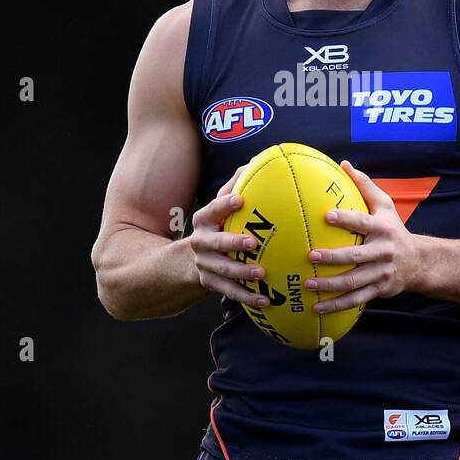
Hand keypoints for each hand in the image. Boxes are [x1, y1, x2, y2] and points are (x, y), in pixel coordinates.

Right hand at [189, 165, 269, 308]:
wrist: (193, 260)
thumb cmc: (218, 225)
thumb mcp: (221, 207)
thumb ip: (236, 185)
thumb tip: (257, 160)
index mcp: (204, 219)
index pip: (212, 210)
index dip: (223, 204)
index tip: (239, 199)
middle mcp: (200, 242)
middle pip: (215, 243)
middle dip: (232, 243)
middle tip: (253, 242)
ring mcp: (204, 265)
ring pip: (222, 270)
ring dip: (242, 273)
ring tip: (262, 273)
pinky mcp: (210, 284)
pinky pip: (229, 292)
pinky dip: (247, 296)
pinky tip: (266, 299)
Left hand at [307, 160, 419, 313]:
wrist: (420, 262)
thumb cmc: (394, 229)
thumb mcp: (385, 205)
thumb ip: (365, 186)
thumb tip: (343, 164)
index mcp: (383, 228)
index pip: (363, 222)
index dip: (346, 219)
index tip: (327, 216)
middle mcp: (384, 251)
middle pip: (356, 256)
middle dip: (333, 258)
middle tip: (310, 256)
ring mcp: (382, 273)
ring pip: (354, 282)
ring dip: (330, 285)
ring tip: (308, 284)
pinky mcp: (379, 290)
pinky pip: (356, 299)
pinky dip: (337, 305)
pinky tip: (317, 307)